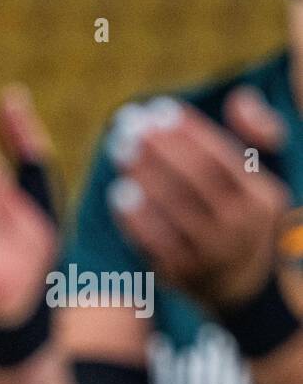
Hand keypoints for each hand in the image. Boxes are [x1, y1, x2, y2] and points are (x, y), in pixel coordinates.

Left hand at [108, 87, 290, 313]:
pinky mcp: (182, 273)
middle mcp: (239, 226)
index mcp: (261, 197)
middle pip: (196, 181)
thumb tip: (239, 99)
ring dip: (145, 178)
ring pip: (175, 211)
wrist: (238, 284)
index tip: (160, 110)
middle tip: (130, 126)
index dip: (190, 132)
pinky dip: (138, 219)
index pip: (223, 158)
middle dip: (161, 150)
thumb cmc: (242, 213)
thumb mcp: (263, 178)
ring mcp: (210, 252)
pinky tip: (119, 193)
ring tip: (121, 152)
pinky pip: (157, 243)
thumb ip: (259, 135)